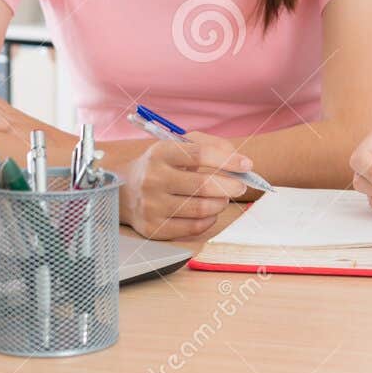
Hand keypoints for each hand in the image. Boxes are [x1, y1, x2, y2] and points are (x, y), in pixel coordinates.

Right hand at [115, 131, 250, 240]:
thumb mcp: (176, 146)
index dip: (227, 160)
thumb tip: (236, 158)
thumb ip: (208, 145)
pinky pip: (192, 227)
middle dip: (230, 185)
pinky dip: (209, 220)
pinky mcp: (153, 227)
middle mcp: (153, 179)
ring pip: (200, 208)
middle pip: (203, 185)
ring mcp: (151, 205)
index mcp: (160, 153)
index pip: (199, 154)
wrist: (124, 191)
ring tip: (224, 197)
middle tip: (241, 186)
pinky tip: (211, 212)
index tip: (247, 164)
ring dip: (220, 203)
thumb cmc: (161, 165)